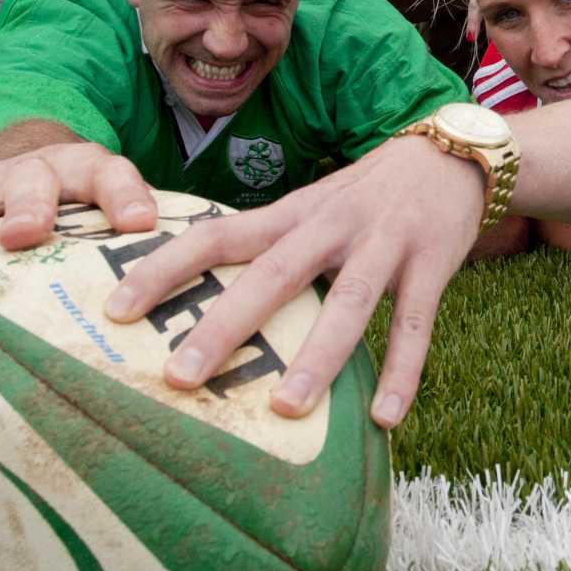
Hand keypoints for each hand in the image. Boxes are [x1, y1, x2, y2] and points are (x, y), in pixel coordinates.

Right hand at [0, 142, 156, 329]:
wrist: (32, 169)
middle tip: (24, 234)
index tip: (140, 224)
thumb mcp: (117, 220)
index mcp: (85, 171)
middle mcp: (29, 174)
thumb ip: (145, 257)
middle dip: (27, 205)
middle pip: (29, 180)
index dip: (124, 196)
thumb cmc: (86, 220)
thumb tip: (195, 334)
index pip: (109, 173)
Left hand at [101, 136, 484, 428]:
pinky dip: (403, 372)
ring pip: (348, 303)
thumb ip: (271, 248)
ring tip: (286, 408)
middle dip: (224, 325)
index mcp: (293, 213)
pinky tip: (386, 419)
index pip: (216, 236)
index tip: (116, 310)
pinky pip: (416, 325)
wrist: (453, 152)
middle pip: (271, 274)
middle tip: (179, 377)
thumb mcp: (312, 208)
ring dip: (317, 357)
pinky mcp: (431, 265)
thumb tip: (206, 303)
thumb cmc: (368, 195)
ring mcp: (383, 244)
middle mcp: (331, 225)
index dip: (164, 269)